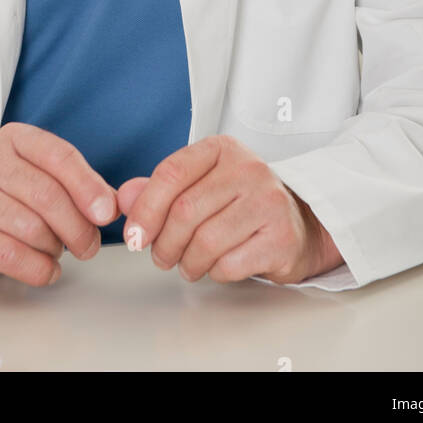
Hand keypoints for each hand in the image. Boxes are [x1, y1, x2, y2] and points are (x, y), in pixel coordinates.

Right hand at [0, 124, 118, 286]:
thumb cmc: (10, 201)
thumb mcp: (44, 178)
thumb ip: (81, 187)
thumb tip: (114, 205)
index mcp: (15, 139)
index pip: (59, 156)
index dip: (89, 186)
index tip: (108, 213)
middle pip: (48, 195)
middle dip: (78, 227)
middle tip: (90, 246)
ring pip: (32, 228)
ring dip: (56, 248)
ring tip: (57, 250)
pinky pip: (13, 256)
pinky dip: (39, 269)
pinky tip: (47, 269)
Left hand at [117, 134, 342, 284]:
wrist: (299, 223)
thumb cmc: (241, 205)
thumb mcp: (201, 185)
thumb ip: (158, 190)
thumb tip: (123, 198)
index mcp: (222, 149)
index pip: (171, 173)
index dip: (145, 209)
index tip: (134, 235)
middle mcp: (249, 168)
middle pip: (184, 211)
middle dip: (164, 243)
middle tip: (161, 257)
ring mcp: (268, 201)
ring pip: (205, 241)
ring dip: (187, 262)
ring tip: (189, 264)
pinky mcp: (281, 237)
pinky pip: (229, 264)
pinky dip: (215, 273)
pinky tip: (218, 266)